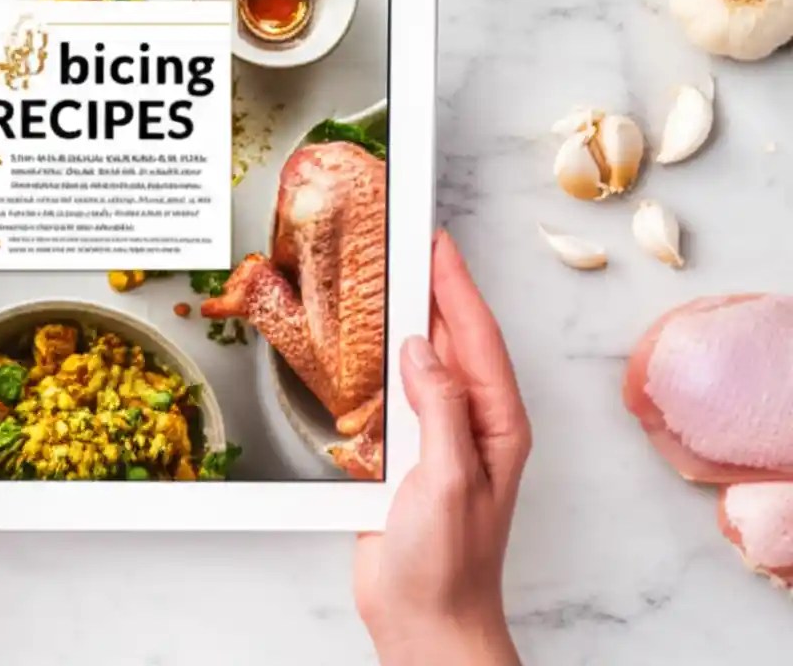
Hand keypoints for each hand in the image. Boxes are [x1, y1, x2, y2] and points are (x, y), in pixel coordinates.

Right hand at [354, 231, 530, 665]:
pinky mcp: (408, 459)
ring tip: (388, 281)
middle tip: (410, 245)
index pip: (476, 339)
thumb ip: (440, 409)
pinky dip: (384, 365)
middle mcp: (472, 425)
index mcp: (496, 425)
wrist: (424, 620)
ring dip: (410, 323)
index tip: (436, 244)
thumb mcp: (450, 479)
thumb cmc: (448, 564)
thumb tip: (422, 349)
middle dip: (436, 291)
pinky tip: (368, 350)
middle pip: (455, 342)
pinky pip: (398, 397)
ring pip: (426, 365)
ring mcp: (440, 440)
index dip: (456, 287)